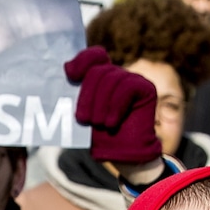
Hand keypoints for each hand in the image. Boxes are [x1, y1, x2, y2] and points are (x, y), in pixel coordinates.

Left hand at [64, 46, 161, 163]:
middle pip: (97, 71)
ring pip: (111, 79)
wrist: (121, 154)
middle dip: (87, 96)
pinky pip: (127, 88)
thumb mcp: (81, 113)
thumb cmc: (98, 134)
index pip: (93, 56)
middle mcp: (116, 74)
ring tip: (100, 124)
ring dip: (100, 105)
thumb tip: (64, 69)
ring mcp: (132, 79)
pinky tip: (111, 123)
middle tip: (83, 119)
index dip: (81, 61)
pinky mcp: (146, 88)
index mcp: (99, 76)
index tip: (70, 74)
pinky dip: (115, 106)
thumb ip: (73, 93)